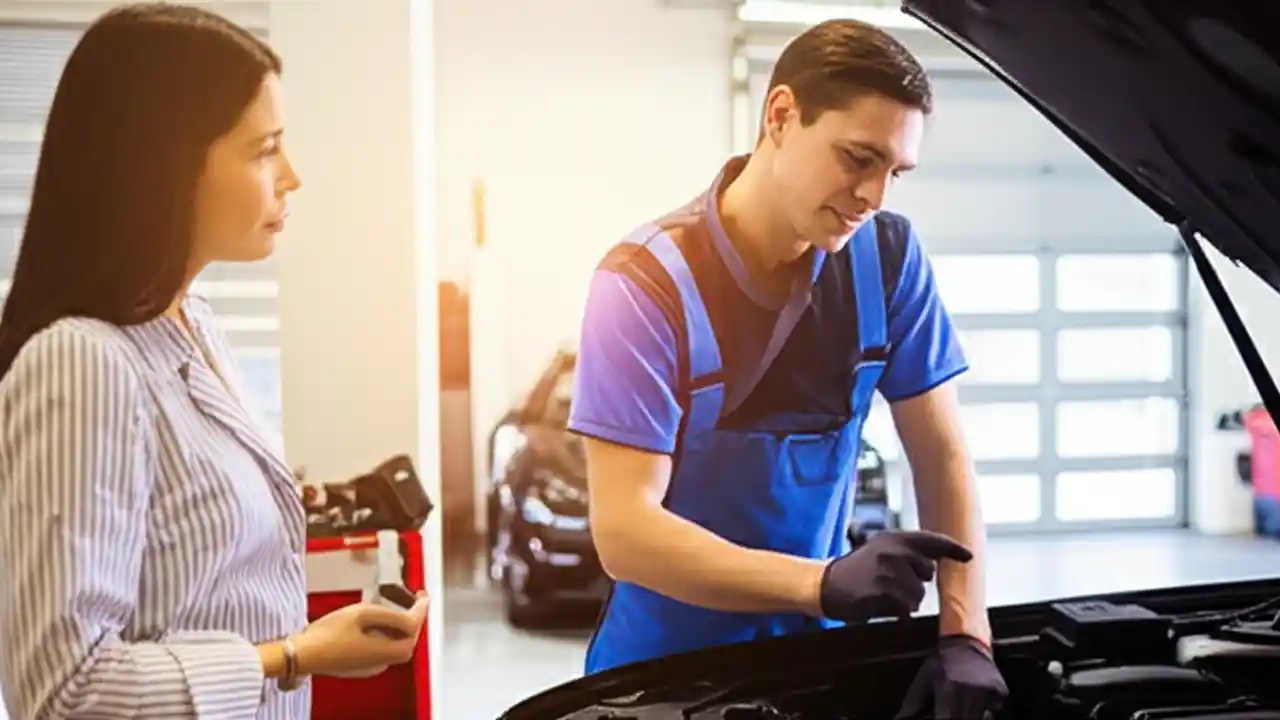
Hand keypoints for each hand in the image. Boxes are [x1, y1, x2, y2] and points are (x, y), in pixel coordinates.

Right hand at [292, 591, 428, 678]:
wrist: (302, 654)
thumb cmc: (326, 634)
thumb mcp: (362, 613)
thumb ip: (390, 615)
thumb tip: (410, 616)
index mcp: (384, 651)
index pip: (412, 630)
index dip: (421, 610)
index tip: (424, 596)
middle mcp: (380, 663)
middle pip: (407, 640)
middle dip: (413, 619)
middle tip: (415, 600)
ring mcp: (370, 666)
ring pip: (395, 646)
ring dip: (400, 627)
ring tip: (400, 607)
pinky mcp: (360, 665)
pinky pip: (382, 649)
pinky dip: (387, 634)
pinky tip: (380, 623)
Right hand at [818, 530, 971, 620]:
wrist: (828, 584)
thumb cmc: (860, 568)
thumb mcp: (883, 548)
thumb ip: (911, 550)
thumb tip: (941, 557)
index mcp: (895, 538)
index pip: (933, 540)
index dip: (953, 548)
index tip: (968, 556)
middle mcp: (893, 551)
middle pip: (928, 573)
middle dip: (916, 581)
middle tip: (894, 581)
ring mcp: (887, 572)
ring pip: (918, 595)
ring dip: (906, 600)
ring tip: (884, 594)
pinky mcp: (881, 593)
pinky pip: (905, 609)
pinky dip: (898, 612)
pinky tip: (881, 604)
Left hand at [896, 635, 1007, 719]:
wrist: (966, 639)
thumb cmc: (942, 661)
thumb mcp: (923, 681)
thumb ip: (913, 706)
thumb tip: (901, 719)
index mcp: (950, 689)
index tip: (938, 717)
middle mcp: (971, 691)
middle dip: (955, 718)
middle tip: (948, 711)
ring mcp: (989, 692)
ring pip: (981, 718)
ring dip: (968, 714)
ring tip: (959, 703)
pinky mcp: (1001, 692)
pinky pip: (992, 710)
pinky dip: (984, 709)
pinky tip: (974, 698)